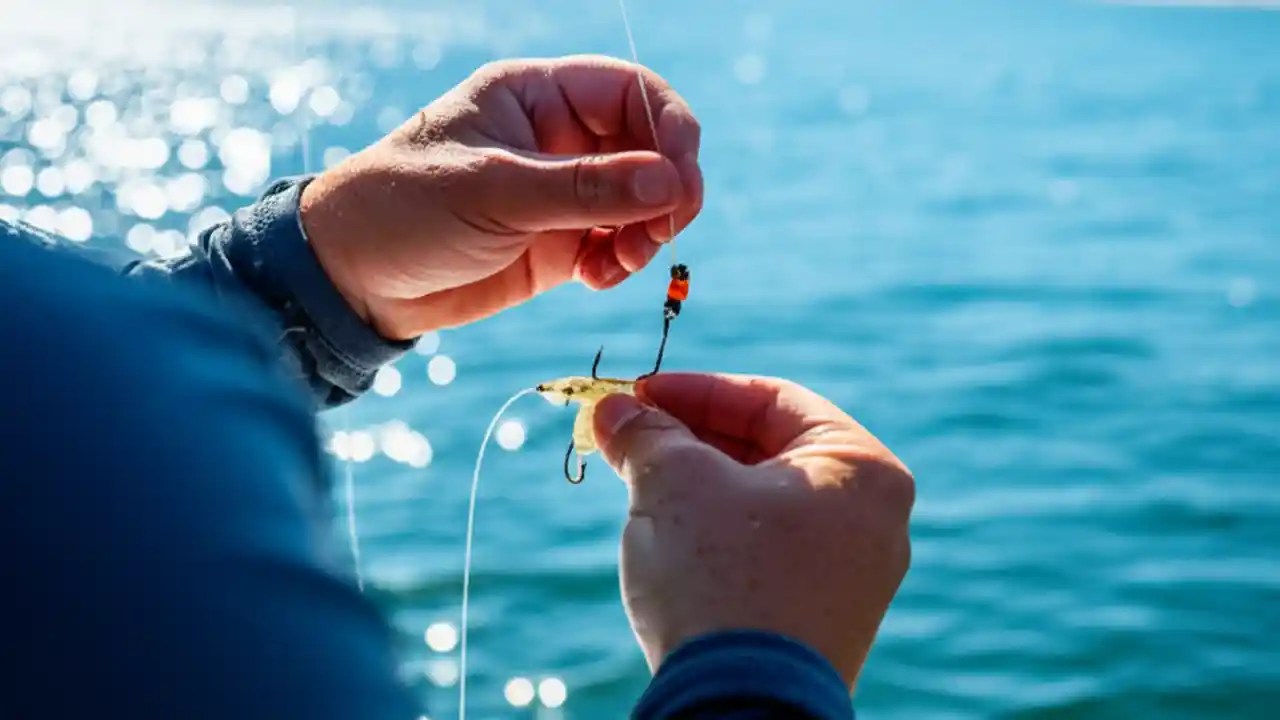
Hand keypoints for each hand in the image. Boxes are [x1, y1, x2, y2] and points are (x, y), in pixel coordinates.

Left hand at [299, 55, 702, 339]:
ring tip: (617, 263)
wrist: (352, 281)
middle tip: (661, 231)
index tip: (681, 178)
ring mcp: (561, 194)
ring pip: (641, 203)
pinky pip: (617, 246)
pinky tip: (596, 279)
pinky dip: (622, 263)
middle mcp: (558, 140)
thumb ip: (586, 189)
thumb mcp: (495, 191)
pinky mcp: (558, 244)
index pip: (631, 93)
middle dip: (665, 190)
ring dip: (646, 234)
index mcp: (537, 97)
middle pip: (649, 149)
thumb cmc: (404, 209)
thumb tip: (672, 182)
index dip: (669, 128)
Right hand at [591, 373, 914, 689]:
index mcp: (862, 469)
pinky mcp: (820, 620)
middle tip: (625, 434)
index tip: (635, 395)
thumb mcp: (673, 483)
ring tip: (635, 481)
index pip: (771, 399)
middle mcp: (873, 520)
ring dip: (695, 485)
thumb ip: (646, 434)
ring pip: (762, 504)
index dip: (694, 389)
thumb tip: (612, 411)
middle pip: (768, 451)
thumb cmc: (721, 579)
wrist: (740, 708)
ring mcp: (851, 577)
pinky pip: (765, 553)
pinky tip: (665, 538)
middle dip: (689, 439)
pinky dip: (715, 533)